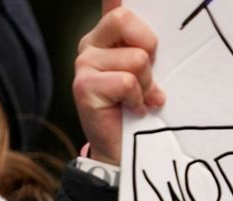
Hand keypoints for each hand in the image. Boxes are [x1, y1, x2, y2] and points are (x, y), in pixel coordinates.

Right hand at [73, 0, 164, 165]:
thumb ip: (146, 44)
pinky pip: (126, 81)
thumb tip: (140, 12)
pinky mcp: (83, 86)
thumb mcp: (148, 72)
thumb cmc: (140, 108)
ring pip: (134, 58)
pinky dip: (138, 99)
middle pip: (124, 19)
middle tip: (148, 75)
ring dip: (147, 84)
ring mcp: (83, 64)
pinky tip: (134, 109)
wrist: (123, 152)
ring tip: (141, 99)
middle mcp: (90, 44)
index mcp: (106, 35)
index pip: (116, 6)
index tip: (125, 2)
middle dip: (148, 48)